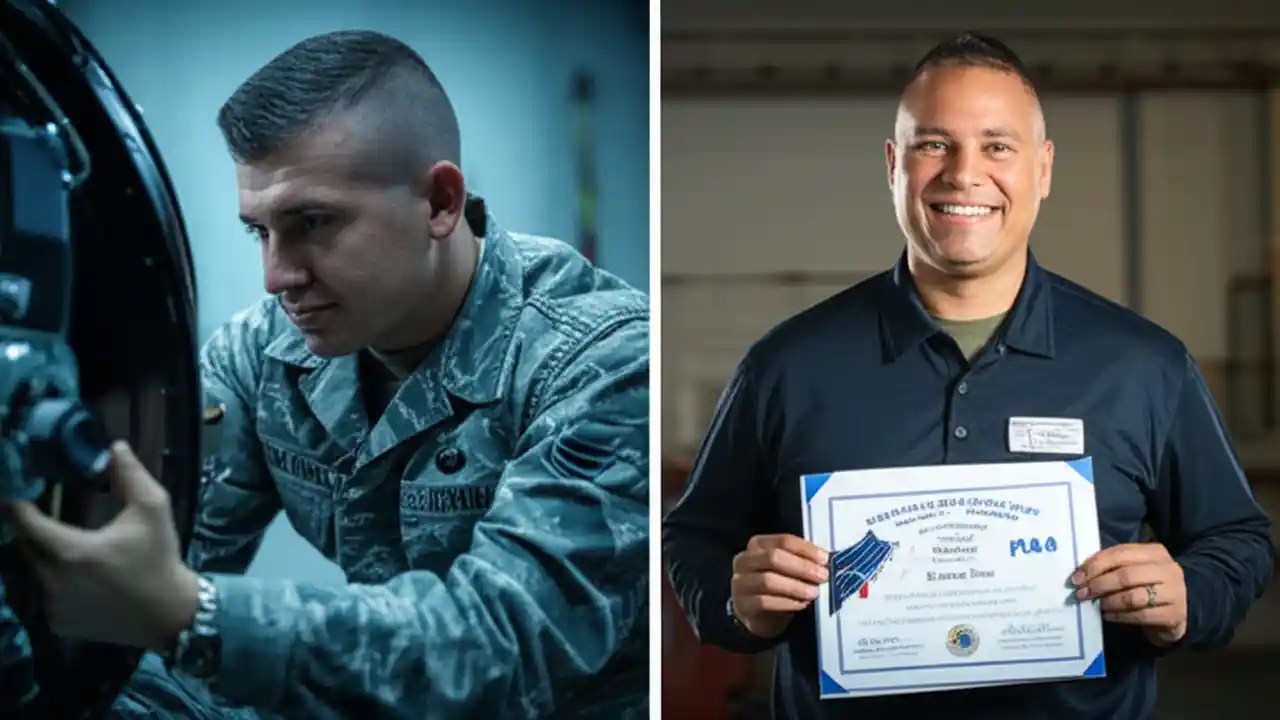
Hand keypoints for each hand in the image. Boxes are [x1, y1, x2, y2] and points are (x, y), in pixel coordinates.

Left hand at [0, 441, 198, 651]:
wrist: (169, 613)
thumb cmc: (160, 558)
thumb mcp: (153, 510)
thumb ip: (131, 476)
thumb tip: (114, 447)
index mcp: (72, 550)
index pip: (25, 523)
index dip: (14, 506)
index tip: (12, 493)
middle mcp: (54, 580)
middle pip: (24, 548)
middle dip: (31, 532)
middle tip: (42, 519)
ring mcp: (53, 605)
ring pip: (32, 573)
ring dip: (41, 558)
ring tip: (61, 548)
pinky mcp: (58, 623)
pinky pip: (43, 597)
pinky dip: (52, 585)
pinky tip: (76, 579)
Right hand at [730, 534, 828, 638]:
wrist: (759, 614)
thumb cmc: (777, 586)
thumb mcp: (788, 568)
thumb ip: (801, 561)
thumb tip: (825, 562)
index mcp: (758, 545)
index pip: (783, 541)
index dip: (806, 549)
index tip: (825, 559)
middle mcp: (744, 560)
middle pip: (773, 558)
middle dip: (802, 567)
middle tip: (822, 576)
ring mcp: (740, 583)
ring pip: (768, 581)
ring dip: (795, 586)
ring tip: (813, 592)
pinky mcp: (742, 604)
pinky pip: (764, 602)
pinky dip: (786, 603)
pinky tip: (801, 605)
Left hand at [1072, 542, 1186, 646]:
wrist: (1180, 609)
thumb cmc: (1148, 586)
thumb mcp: (1135, 569)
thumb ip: (1114, 566)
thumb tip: (1081, 574)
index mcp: (1155, 552)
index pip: (1119, 554)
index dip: (1095, 565)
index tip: (1076, 578)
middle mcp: (1168, 569)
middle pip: (1126, 575)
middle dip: (1099, 584)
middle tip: (1082, 594)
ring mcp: (1175, 592)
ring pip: (1133, 596)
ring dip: (1109, 601)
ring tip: (1096, 605)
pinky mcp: (1175, 614)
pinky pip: (1141, 615)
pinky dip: (1120, 616)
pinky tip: (1108, 616)